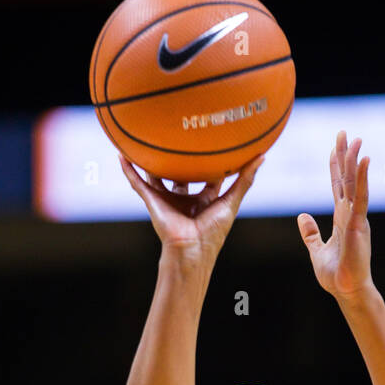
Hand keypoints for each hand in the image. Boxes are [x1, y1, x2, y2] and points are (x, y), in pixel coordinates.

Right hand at [118, 153, 265, 268]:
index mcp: (204, 199)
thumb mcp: (231, 201)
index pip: (207, 176)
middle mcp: (184, 197)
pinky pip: (137, 182)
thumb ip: (244, 179)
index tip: (213, 141)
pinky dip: (129, 170)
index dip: (210, 160)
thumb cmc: (213, 232)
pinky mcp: (152, 200)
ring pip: (157, 175)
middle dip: (179, 158)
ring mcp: (167, 198)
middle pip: (181, 173)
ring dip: (149, 161)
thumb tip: (262, 156)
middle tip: (179, 134)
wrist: (191, 250)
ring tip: (144, 140)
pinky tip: (121, 155)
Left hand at [297, 130, 372, 298]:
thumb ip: (310, 233)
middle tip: (343, 132)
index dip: (335, 165)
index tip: (335, 145)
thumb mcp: (316, 250)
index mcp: (342, 217)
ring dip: (354, 161)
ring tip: (356, 139)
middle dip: (344, 155)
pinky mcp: (358, 225)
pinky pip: (360, 197)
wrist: (346, 291)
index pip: (338, 185)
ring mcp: (356, 218)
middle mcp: (351, 214)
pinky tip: (363, 161)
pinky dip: (362, 179)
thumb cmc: (335, 275)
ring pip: (355, 184)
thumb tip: (302, 216)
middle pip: (347, 178)